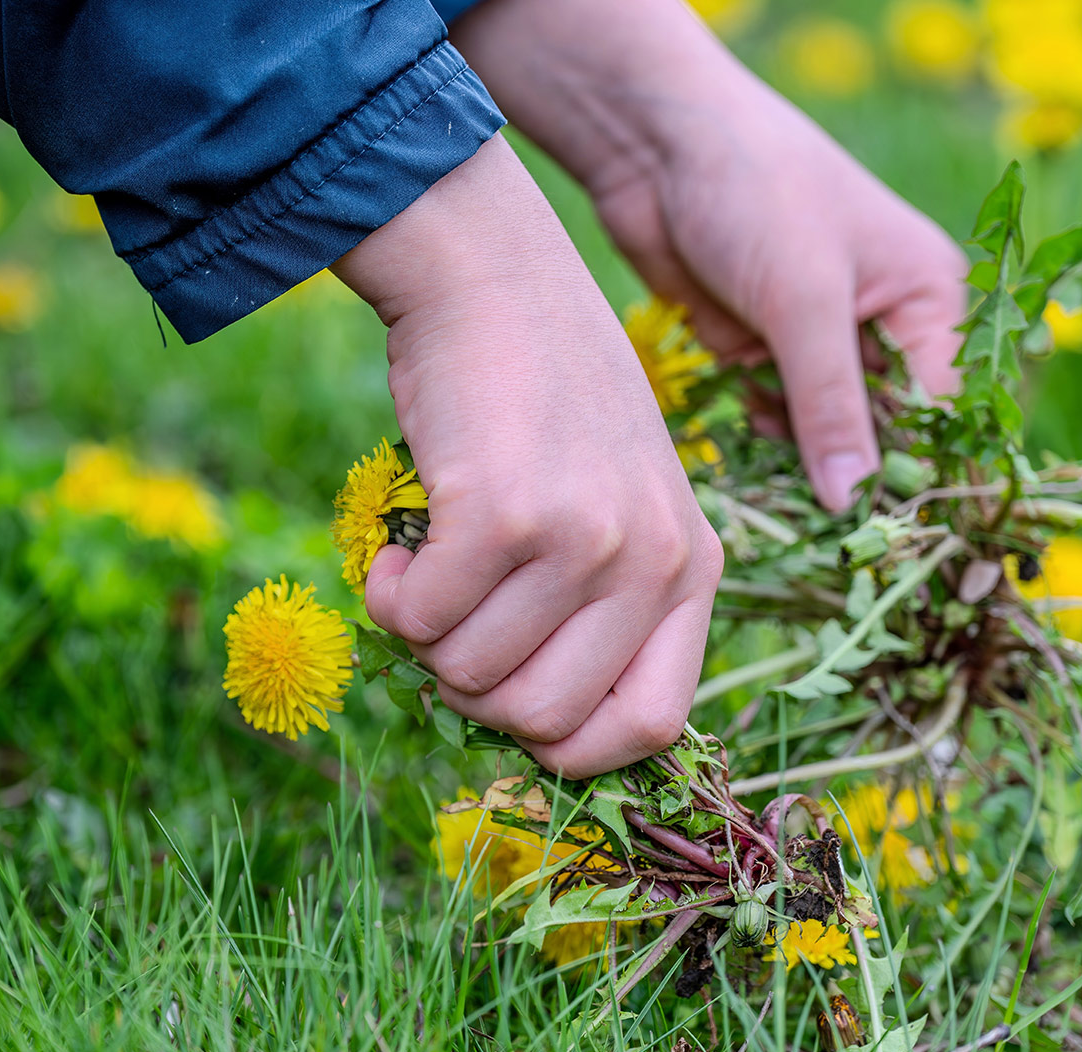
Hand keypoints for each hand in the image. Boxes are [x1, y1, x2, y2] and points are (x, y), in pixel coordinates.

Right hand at [334, 136, 722, 777]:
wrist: (492, 275)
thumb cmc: (541, 400)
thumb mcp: (617, 499)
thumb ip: (603, 605)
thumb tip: (536, 734)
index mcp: (693, 565)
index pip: (654, 727)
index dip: (572, 746)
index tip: (514, 707)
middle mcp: (653, 559)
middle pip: (545, 722)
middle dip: (474, 693)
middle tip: (450, 621)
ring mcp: (583, 537)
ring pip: (469, 677)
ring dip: (423, 636)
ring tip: (426, 562)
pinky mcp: (503, 512)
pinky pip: (418, 621)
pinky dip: (387, 597)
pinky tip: (394, 545)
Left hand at [454, 0, 968, 510]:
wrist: (653, 144)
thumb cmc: (755, 190)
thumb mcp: (804, 299)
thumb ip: (831, 405)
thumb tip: (855, 502)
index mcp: (927, 299)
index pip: (943, 411)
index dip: (920, 475)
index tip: (892, 538)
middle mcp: (883, 324)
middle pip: (888, 431)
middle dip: (859, 477)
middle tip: (837, 540)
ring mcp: (817, 340)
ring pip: (826, 433)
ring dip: (803, 462)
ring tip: (790, 507)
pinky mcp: (759, 349)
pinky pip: (774, 418)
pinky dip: (761, 437)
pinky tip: (749, 447)